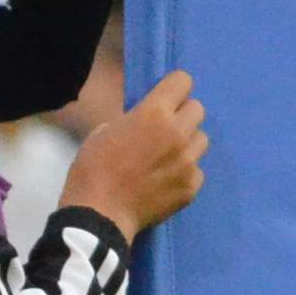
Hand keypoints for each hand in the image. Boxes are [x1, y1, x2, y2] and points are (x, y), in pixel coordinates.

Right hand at [66, 70, 205, 234]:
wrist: (100, 213)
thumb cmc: (94, 168)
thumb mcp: (106, 130)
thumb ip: (135, 119)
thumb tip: (147, 120)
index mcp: (154, 113)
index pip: (183, 81)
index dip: (174, 88)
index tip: (167, 98)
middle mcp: (177, 132)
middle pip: (198, 109)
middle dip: (183, 114)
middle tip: (167, 129)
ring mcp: (188, 161)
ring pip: (201, 139)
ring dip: (188, 143)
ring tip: (168, 156)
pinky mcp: (192, 186)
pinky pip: (198, 170)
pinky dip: (185, 172)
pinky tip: (167, 181)